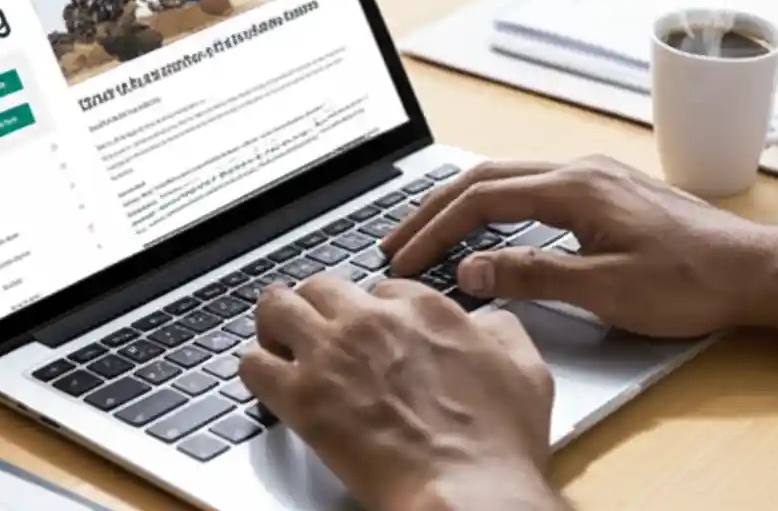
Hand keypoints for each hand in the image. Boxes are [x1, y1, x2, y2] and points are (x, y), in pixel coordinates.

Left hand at [240, 275, 565, 510]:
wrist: (469, 491)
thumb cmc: (498, 444)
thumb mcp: (526, 370)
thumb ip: (501, 332)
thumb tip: (486, 321)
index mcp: (425, 309)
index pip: (380, 289)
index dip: (372, 312)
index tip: (370, 333)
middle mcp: (373, 320)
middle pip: (322, 287)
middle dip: (318, 308)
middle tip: (317, 331)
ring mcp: (332, 354)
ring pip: (276, 307)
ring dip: (275, 323)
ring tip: (277, 341)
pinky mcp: (302, 397)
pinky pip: (251, 363)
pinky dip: (254, 368)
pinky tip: (267, 382)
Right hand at [381, 156, 773, 337]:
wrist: (755, 271)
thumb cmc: (691, 282)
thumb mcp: (605, 289)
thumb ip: (531, 275)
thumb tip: (470, 271)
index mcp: (573, 188)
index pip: (480, 199)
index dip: (434, 230)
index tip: (404, 259)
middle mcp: (578, 171)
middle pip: (484, 178)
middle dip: (433, 209)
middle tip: (394, 243)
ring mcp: (593, 177)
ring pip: (506, 180)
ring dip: (461, 207)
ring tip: (426, 236)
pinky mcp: (604, 192)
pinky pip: (532, 189)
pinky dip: (494, 208)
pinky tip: (484, 230)